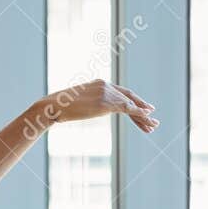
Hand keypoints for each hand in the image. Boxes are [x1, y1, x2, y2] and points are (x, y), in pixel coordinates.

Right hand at [40, 78, 157, 133]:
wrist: (53, 106)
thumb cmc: (60, 106)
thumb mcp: (78, 102)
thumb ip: (89, 103)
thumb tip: (92, 108)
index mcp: (100, 83)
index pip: (121, 92)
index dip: (133, 100)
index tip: (142, 107)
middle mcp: (106, 85)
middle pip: (128, 97)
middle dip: (141, 106)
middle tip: (153, 115)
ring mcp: (106, 93)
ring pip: (130, 104)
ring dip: (143, 116)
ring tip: (153, 125)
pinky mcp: (105, 103)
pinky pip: (126, 108)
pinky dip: (138, 113)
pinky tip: (147, 117)